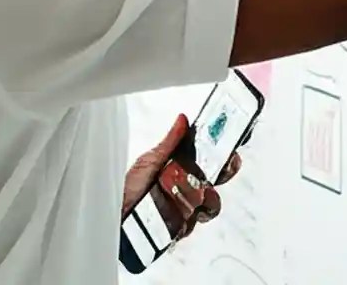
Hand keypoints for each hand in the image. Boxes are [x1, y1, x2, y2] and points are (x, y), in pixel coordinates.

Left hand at [122, 114, 243, 240]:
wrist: (116, 215)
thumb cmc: (129, 187)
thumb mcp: (150, 160)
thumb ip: (170, 143)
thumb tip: (182, 120)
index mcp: (181, 166)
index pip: (210, 157)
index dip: (223, 154)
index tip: (230, 149)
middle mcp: (187, 186)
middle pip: (217, 179)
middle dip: (224, 173)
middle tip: (221, 170)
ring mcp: (186, 206)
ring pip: (211, 203)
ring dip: (207, 198)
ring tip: (196, 195)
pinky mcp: (180, 225)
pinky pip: (194, 222)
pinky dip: (190, 218)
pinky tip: (180, 213)